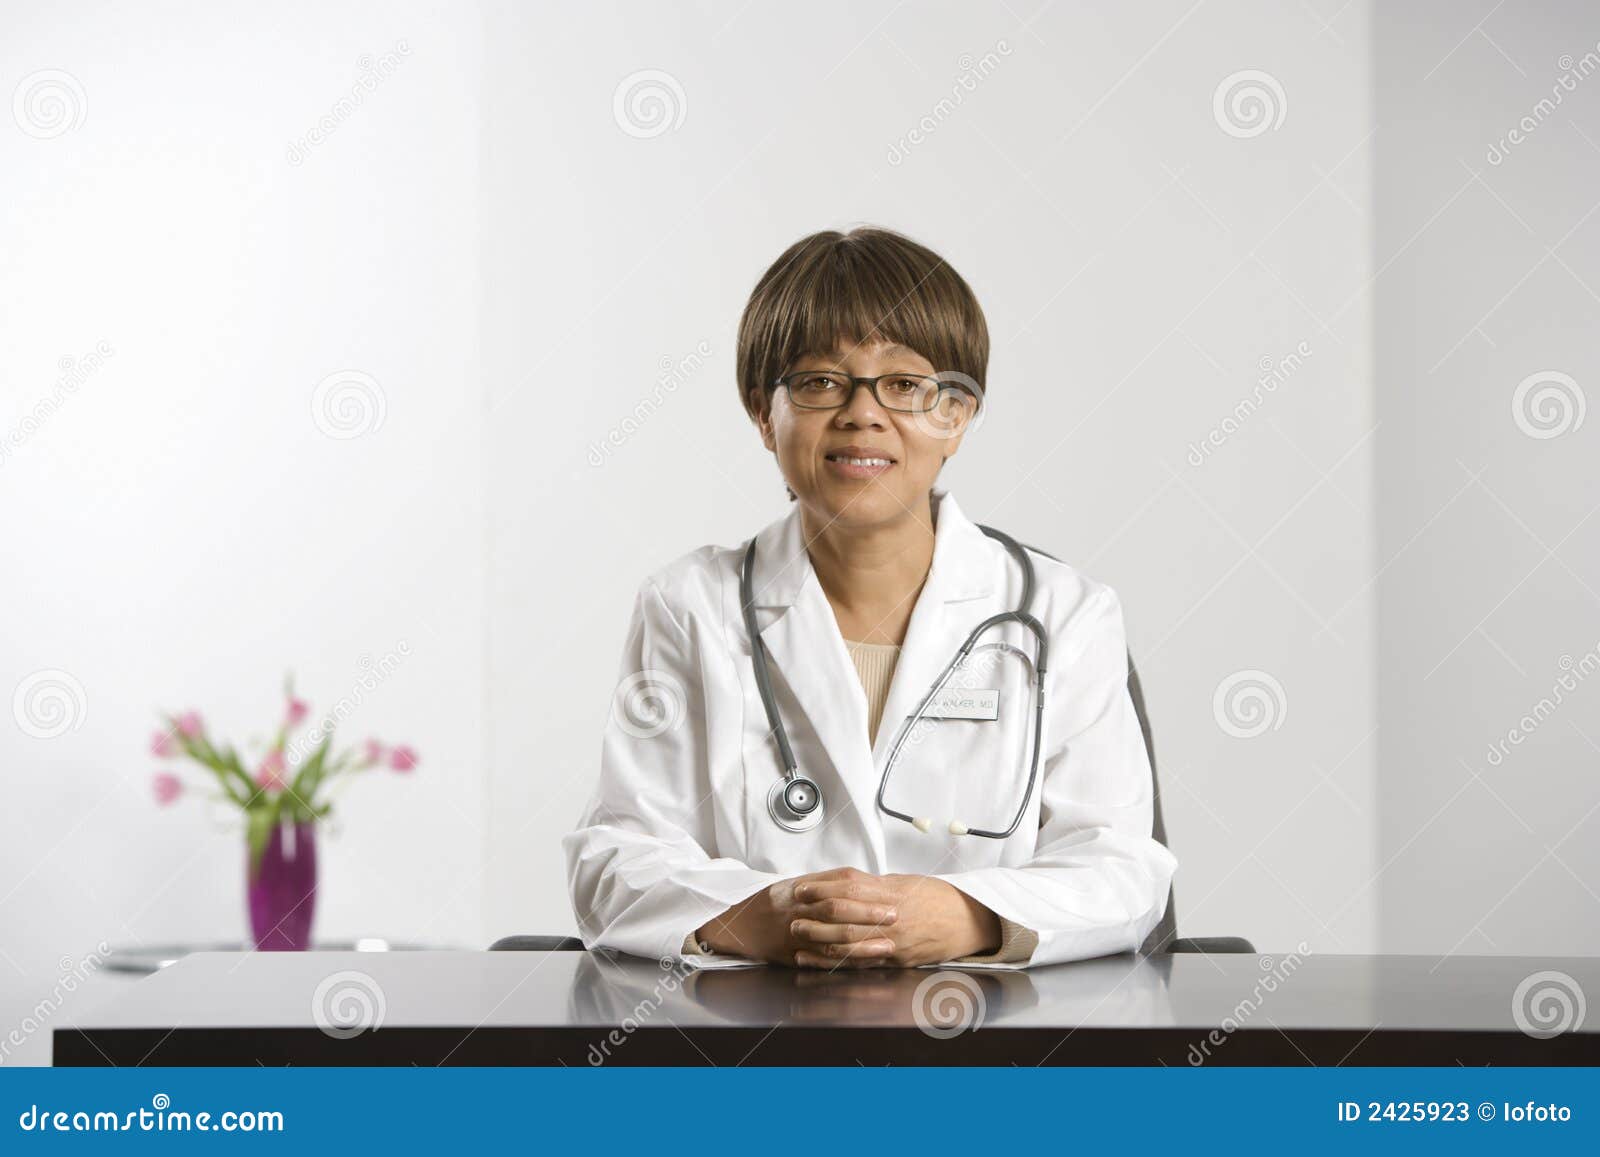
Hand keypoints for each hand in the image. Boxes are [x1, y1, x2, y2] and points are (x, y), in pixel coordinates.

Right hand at [693, 867, 899, 965]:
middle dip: (869, 915)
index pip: (838, 889)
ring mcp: (795, 936)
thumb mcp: (798, 883)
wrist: (740, 924)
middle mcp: (798, 912)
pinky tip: (864, 963)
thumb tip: (866, 881)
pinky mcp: (794, 955)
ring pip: (833, 940)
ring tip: (888, 945)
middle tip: (895, 917)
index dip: (867, 894)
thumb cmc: (774, 902)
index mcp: (802, 890)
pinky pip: (823, 961)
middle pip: (838, 912)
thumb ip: (830, 882)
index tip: (890, 898)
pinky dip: (845, 962)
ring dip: (863, 943)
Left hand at [787, 868, 1000, 967]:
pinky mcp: (897, 961)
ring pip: (849, 942)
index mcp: (892, 893)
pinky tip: (816, 960)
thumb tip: (845, 884)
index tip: (801, 887)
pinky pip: (861, 963)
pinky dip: (836, 962)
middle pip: (844, 916)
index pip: (849, 888)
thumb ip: (875, 886)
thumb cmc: (937, 899)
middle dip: (814, 916)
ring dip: (819, 940)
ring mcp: (894, 942)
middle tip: (792, 915)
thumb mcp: (906, 883)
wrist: (968, 921)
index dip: (821, 887)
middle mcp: (891, 918)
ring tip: (798, 936)